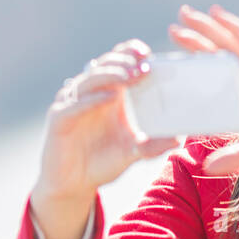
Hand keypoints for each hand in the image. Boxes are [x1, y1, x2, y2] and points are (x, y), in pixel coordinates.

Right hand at [34, 39, 181, 201]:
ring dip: (111, 75)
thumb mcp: (133, 152)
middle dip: (124, 63)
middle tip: (143, 66)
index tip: (147, 53)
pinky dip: (93, 99)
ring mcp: (72, 104)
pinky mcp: (59, 119)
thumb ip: (154, 145)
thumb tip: (179, 138)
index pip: (117, 62)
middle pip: (104, 65)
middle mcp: (89, 93)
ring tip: (130, 75)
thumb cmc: (103, 162)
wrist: (74, 185)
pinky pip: (75, 104)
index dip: (129, 53)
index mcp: (108, 93)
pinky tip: (111, 97)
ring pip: (89, 80)